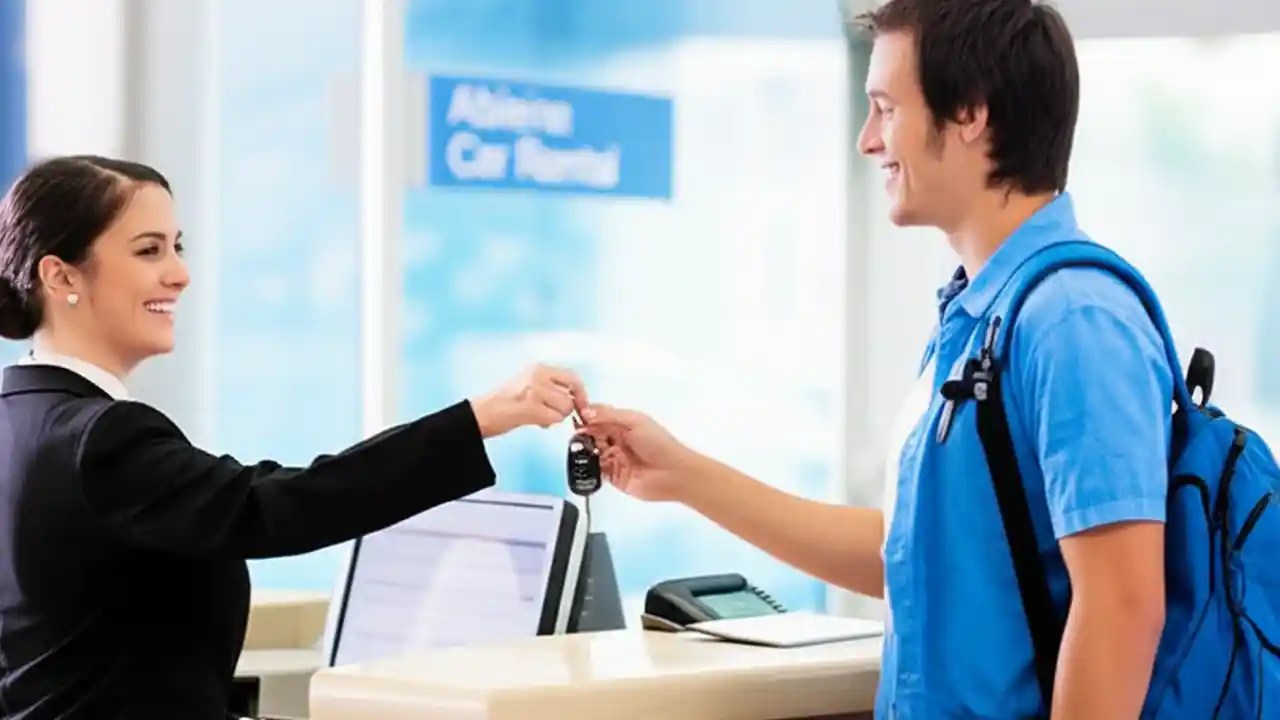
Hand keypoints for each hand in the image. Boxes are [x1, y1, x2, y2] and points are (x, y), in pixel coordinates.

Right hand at [470, 364, 588, 437]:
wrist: (483, 413)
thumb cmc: (505, 402)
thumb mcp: (529, 384)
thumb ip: (552, 388)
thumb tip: (576, 400)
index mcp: (539, 368)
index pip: (572, 377)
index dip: (581, 394)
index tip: (583, 406)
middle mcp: (538, 375)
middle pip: (571, 395)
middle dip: (566, 409)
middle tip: (553, 414)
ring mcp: (535, 390)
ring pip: (565, 408)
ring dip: (555, 417)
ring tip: (539, 416)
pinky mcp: (531, 406)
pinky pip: (555, 418)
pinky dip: (548, 423)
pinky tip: (535, 421)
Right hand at [579, 404, 700, 501]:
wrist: (672, 473)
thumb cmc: (660, 445)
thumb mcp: (634, 422)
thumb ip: (609, 416)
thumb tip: (587, 412)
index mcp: (624, 424)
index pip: (599, 417)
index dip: (587, 417)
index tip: (578, 418)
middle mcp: (618, 440)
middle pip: (592, 434)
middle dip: (585, 434)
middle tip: (581, 435)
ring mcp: (615, 458)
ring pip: (592, 452)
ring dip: (586, 450)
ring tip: (586, 449)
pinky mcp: (613, 475)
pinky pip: (595, 470)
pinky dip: (589, 467)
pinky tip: (588, 463)